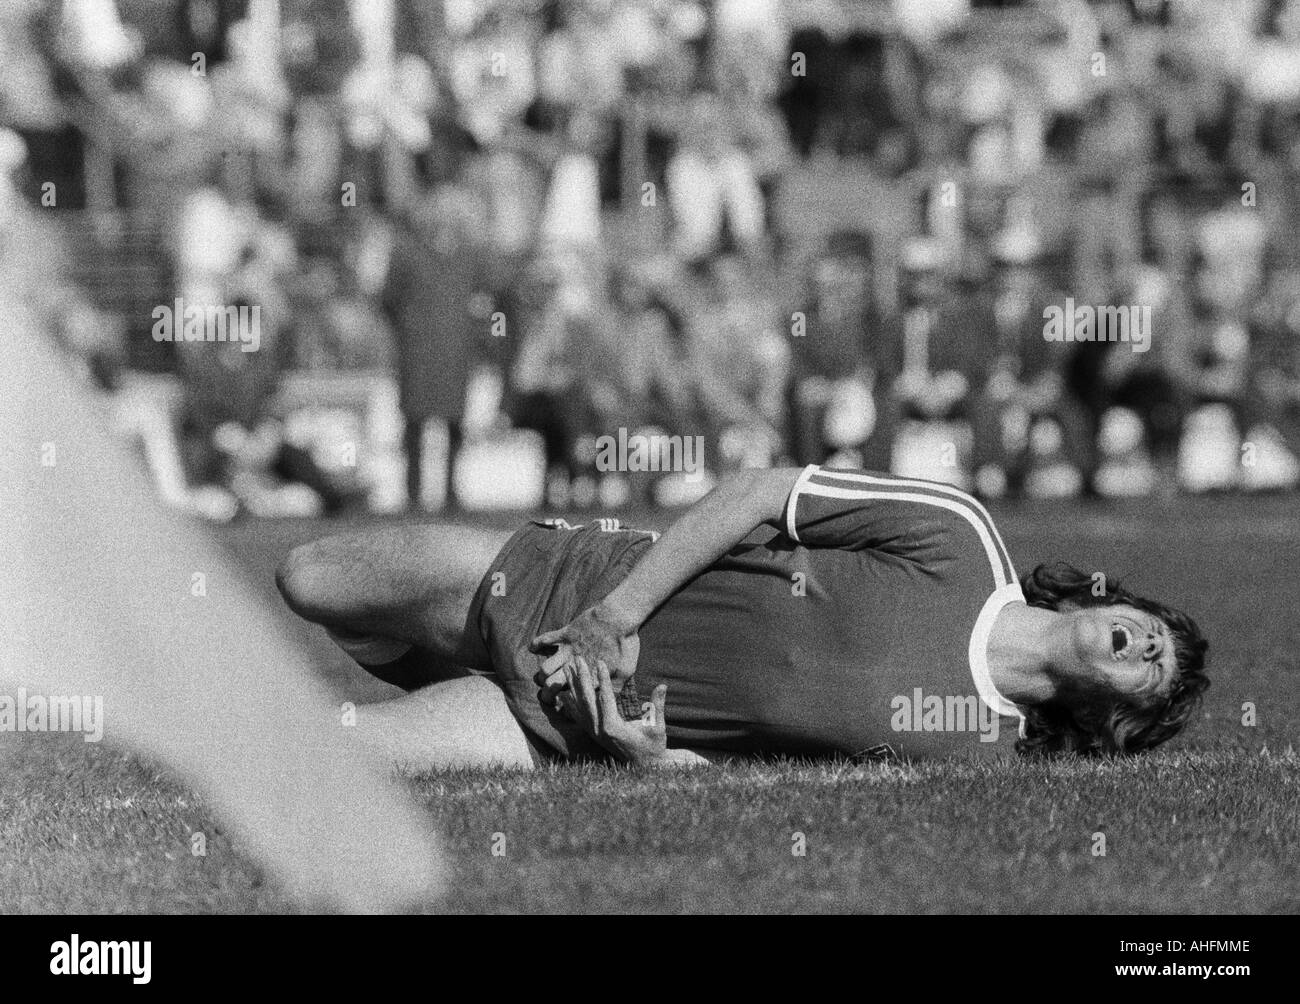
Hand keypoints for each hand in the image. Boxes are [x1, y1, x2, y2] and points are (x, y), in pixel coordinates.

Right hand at [531, 604, 639, 705]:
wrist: (619, 617)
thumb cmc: (626, 644)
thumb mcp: (626, 670)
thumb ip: (616, 686)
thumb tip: (613, 699)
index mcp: (589, 678)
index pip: (569, 699)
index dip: (563, 706)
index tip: (561, 706)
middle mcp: (575, 667)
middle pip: (550, 686)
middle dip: (546, 694)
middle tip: (548, 695)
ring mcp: (568, 651)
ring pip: (544, 668)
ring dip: (543, 673)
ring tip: (546, 675)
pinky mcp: (565, 634)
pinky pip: (544, 640)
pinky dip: (536, 644)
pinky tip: (533, 648)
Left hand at [555, 658, 672, 765]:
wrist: (647, 767)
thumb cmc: (654, 746)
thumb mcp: (658, 726)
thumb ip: (658, 706)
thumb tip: (663, 685)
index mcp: (614, 728)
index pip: (605, 698)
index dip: (602, 679)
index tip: (599, 661)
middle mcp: (600, 731)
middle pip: (587, 700)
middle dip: (582, 678)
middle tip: (577, 658)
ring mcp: (595, 733)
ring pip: (580, 707)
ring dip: (573, 686)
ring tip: (567, 668)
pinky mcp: (594, 735)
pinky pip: (579, 717)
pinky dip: (570, 705)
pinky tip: (563, 694)